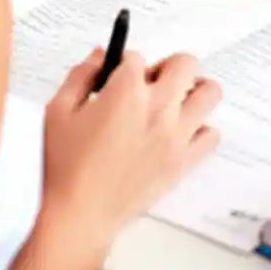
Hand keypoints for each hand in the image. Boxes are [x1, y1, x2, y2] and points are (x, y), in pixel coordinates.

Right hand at [39, 49, 221, 248]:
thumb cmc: (64, 167)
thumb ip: (82, 76)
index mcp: (126, 92)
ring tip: (175, 101)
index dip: (124, 64)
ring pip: (210, 93)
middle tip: (151, 82)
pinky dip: (201, 129)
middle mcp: (158, 108)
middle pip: (185, 63)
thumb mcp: (58, 111)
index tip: (116, 76)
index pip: (137, 56)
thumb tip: (100, 55)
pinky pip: (212, 135)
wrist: (78, 214)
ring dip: (195, 90)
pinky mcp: (184, 161)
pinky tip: (180, 133)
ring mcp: (176, 135)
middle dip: (167, 66)